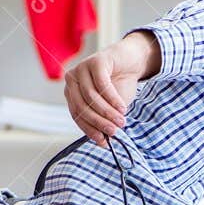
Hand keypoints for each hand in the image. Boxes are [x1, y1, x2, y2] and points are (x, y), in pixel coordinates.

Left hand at [63, 30, 159, 144]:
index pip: (76, 114)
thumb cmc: (119, 85)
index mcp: (72, 92)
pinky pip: (102, 84)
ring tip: (121, 121)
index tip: (104, 142)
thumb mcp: (110, 107)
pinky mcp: (96, 61)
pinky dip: (113, 99)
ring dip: (108, 112)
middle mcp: (72, 79)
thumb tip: (103, 141)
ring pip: (91, 97)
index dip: (89, 129)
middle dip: (99, 122)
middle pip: (81, 106)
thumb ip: (104, 119)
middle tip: (114, 132)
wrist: (131, 62)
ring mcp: (82, 68)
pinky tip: (122, 108)